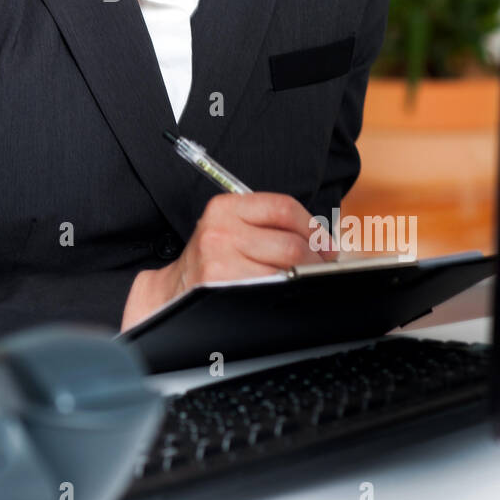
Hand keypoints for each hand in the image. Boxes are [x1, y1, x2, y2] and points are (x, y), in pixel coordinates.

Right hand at [121, 191, 337, 331]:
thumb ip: (268, 225)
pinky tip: (285, 292)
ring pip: (286, 268)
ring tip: (305, 279)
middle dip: (315, 258)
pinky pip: (271, 288)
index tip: (325, 243)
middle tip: (321, 266)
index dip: (312, 228)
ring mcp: (219, 258)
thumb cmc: (212, 260)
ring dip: (304, 277)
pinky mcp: (220, 284)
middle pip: (290, 243)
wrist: (174, 289)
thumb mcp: (231, 229)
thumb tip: (321, 241)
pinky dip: (286, 293)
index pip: (283, 208)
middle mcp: (220, 229)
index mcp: (225, 207)